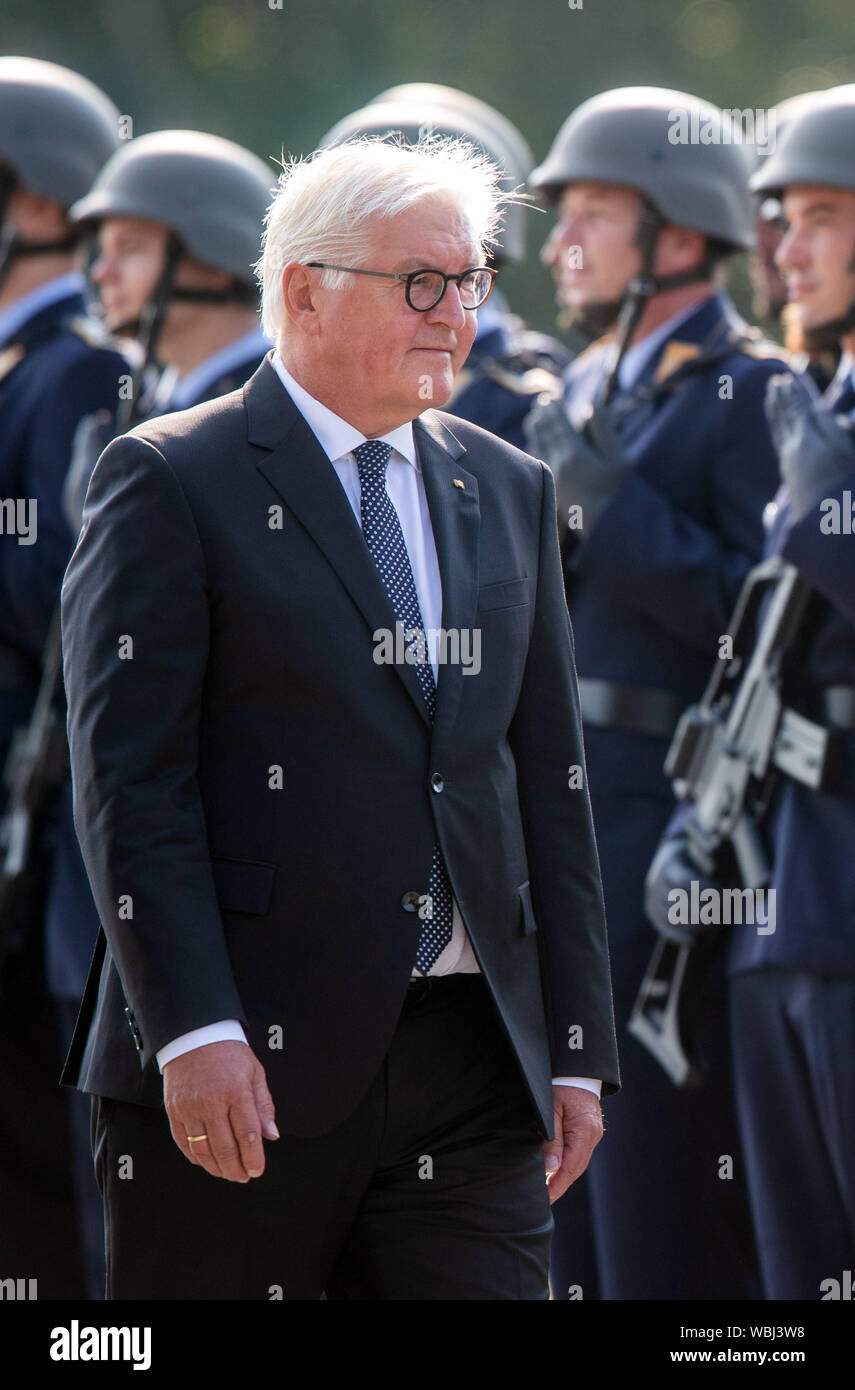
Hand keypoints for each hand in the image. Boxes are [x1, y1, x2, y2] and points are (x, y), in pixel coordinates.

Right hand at [162, 1040, 278, 1182]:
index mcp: (236, 1091)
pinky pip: (183, 1142)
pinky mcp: (174, 1110)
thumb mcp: (254, 1072)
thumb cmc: (229, 1054)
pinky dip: (195, 1157)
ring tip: (228, 1173)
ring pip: (203, 1150)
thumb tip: (272, 1136)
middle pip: (225, 1148)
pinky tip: (207, 1162)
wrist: (194, 1035)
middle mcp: (212, 1102)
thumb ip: (264, 1105)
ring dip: (216, 1168)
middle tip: (243, 1177)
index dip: (254, 1158)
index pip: (248, 1134)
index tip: (257, 1171)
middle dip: (236, 1169)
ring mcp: (190, 1108)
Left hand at [524, 396, 630, 539]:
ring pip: (537, 448)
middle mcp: (558, 465)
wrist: (610, 529)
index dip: (553, 409)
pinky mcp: (552, 490)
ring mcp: (552, 479)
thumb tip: (592, 407)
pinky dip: (535, 448)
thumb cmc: (621, 492)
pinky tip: (536, 445)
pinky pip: (538, 462)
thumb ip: (605, 431)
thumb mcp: (620, 459)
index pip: (558, 424)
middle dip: (541, 416)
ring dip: (535, 431)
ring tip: (534, 418)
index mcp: (574, 455)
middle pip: (544, 434)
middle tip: (539, 403)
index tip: (550, 397)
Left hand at [542, 1085, 603, 1203]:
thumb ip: (552, 1138)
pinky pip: (577, 1153)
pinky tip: (554, 1171)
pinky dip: (566, 1164)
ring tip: (546, 1190)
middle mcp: (593, 1135)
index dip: (557, 1185)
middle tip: (542, 1200)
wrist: (575, 1067)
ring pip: (577, 1162)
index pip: (571, 1167)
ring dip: (562, 1176)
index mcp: (585, 1131)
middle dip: (559, 1185)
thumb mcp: (551, 1108)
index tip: (544, 1199)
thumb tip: (551, 1168)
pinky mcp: (588, 1130)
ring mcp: (593, 1133)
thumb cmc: (560, 1083)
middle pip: (576, 1168)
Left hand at [766, 372, 854, 519]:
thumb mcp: (842, 451)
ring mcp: (789, 462)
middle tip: (774, 382)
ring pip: (778, 430)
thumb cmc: (841, 486)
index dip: (793, 392)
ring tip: (770, 397)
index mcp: (805, 439)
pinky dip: (777, 428)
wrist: (825, 526)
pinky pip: (780, 442)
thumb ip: (829, 427)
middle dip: (780, 398)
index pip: (797, 409)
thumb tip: (815, 408)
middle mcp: (791, 448)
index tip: (786, 376)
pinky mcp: (790, 475)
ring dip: (774, 411)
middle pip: (783, 417)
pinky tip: (779, 429)